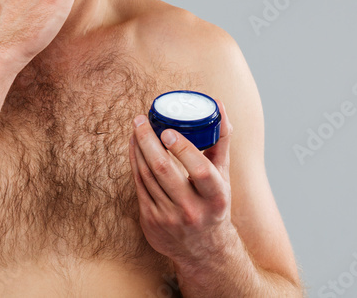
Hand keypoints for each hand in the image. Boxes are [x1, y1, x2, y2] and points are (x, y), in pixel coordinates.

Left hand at [129, 99, 236, 263]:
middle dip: (148, 141)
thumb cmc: (213, 203)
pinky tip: (133, 148)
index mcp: (215, 197)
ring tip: (136, 129)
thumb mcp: (223, 177)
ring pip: (147, 176)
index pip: (200, 170)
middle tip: (140, 120)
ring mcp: (169, 218)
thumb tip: (218, 105)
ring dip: (138, 149)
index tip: (167, 130)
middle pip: (164, 170)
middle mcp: (193, 210)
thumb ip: (221, 141)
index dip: (182, 149)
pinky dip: (134, 163)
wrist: (203, 251)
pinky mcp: (151, 221)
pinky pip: (139, 186)